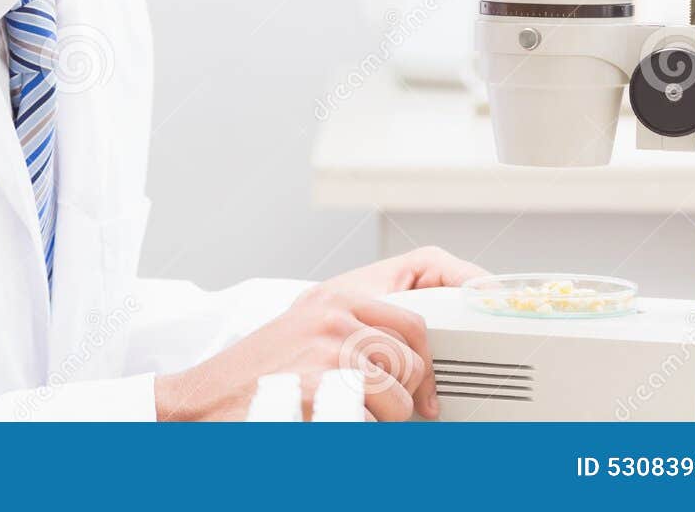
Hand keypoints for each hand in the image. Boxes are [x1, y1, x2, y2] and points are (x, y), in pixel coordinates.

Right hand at [154, 247, 487, 422]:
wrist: (202, 405)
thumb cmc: (258, 380)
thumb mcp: (308, 333)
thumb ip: (359, 326)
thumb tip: (420, 350)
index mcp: (338, 292)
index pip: (422, 264)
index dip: (466, 281)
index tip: (492, 301)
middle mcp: (334, 308)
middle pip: (418, 336)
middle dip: (423, 381)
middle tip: (421, 408)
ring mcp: (326, 343)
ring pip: (401, 381)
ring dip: (393, 415)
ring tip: (360, 419)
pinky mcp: (318, 381)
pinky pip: (376, 410)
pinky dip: (367, 429)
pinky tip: (336, 424)